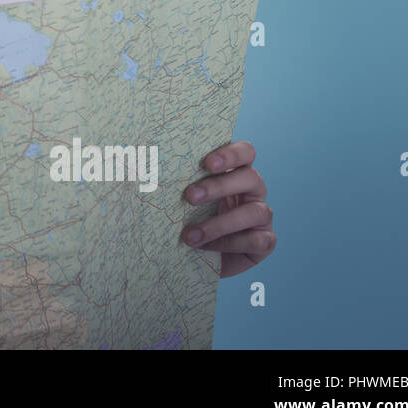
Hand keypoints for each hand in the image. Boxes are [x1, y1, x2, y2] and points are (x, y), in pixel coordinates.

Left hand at [181, 140, 274, 277]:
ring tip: (189, 235)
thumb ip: (175, 181)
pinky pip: (257, 239)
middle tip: (189, 196)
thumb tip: (141, 165)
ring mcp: (262, 215)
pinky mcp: (265, 241)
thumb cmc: (186, 217)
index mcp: (235, 171)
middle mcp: (252, 190)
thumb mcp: (181, 198)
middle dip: (219, 186)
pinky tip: (205, 246)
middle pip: (250, 177)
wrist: (196, 255)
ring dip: (221, 222)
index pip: (245, 152)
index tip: (206, 163)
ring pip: (256, 211)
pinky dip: (229, 243)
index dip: (230, 154)